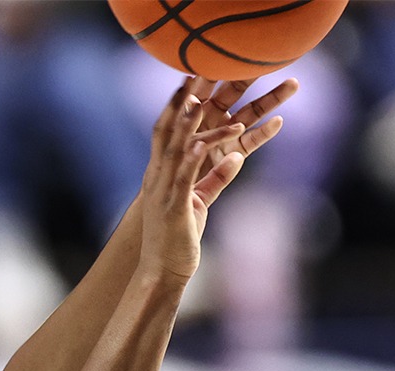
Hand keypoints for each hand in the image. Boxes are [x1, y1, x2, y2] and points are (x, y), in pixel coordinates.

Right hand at [137, 75, 292, 282]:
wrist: (162, 271)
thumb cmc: (178, 238)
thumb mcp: (200, 202)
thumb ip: (216, 178)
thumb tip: (236, 158)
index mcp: (161, 174)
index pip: (166, 131)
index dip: (176, 103)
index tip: (189, 78)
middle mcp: (158, 177)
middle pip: (168, 131)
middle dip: (180, 102)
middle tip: (193, 74)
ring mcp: (164, 190)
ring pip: (176, 150)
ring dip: (188, 125)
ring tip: (199, 101)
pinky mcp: (175, 206)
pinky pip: (185, 177)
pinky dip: (194, 158)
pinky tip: (204, 143)